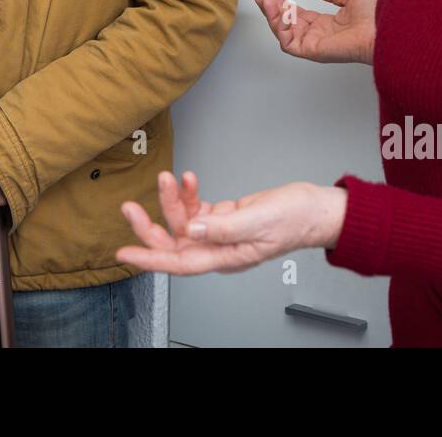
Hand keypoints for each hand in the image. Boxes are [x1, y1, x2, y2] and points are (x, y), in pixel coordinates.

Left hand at [116, 171, 347, 274]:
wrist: (315, 208)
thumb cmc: (295, 219)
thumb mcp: (259, 221)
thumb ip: (223, 227)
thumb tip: (191, 230)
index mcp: (226, 258)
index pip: (179, 263)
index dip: (150, 258)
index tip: (125, 252)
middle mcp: (218, 248)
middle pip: (174, 242)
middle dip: (150, 224)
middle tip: (130, 208)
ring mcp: (220, 233)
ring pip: (183, 221)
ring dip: (172, 200)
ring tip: (168, 178)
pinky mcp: (224, 217)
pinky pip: (196, 208)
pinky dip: (189, 193)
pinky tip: (189, 179)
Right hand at [253, 0, 376, 63]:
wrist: (383, 31)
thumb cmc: (375, 20)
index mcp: (325, 26)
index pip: (297, 17)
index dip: (283, 6)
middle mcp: (318, 36)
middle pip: (286, 25)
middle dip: (271, 10)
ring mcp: (314, 45)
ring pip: (284, 34)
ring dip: (273, 18)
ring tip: (267, 1)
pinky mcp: (313, 50)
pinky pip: (289, 43)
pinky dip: (281, 28)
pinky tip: (278, 13)